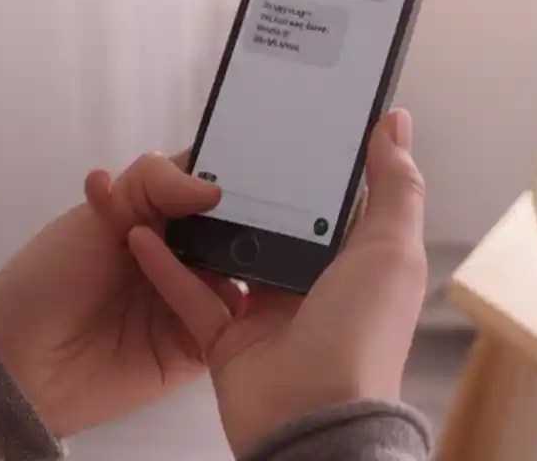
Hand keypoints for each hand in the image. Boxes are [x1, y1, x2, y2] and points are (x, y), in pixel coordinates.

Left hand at [0, 151, 242, 437]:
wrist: (21, 364)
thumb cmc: (49, 281)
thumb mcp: (95, 215)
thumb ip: (153, 184)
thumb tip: (215, 189)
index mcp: (162, 217)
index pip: (214, 185)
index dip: (237, 173)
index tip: (259, 163)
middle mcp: (187, 254)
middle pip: (240, 228)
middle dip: (254, 218)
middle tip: (268, 209)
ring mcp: (197, 298)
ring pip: (244, 272)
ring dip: (243, 259)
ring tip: (241, 249)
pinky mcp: (202, 342)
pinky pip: (229, 318)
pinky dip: (230, 303)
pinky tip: (231, 288)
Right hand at [129, 109, 426, 455]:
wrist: (311, 418)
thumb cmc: (361, 338)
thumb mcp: (392, 249)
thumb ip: (395, 184)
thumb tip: (396, 122)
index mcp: (359, 259)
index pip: (336, 198)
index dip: (317, 160)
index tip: (293, 117)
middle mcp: (316, 283)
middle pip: (278, 221)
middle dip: (251, 185)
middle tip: (221, 143)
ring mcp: (270, 310)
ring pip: (228, 252)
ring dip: (201, 220)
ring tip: (176, 178)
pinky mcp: (228, 336)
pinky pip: (189, 292)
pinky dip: (164, 265)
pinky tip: (141, 231)